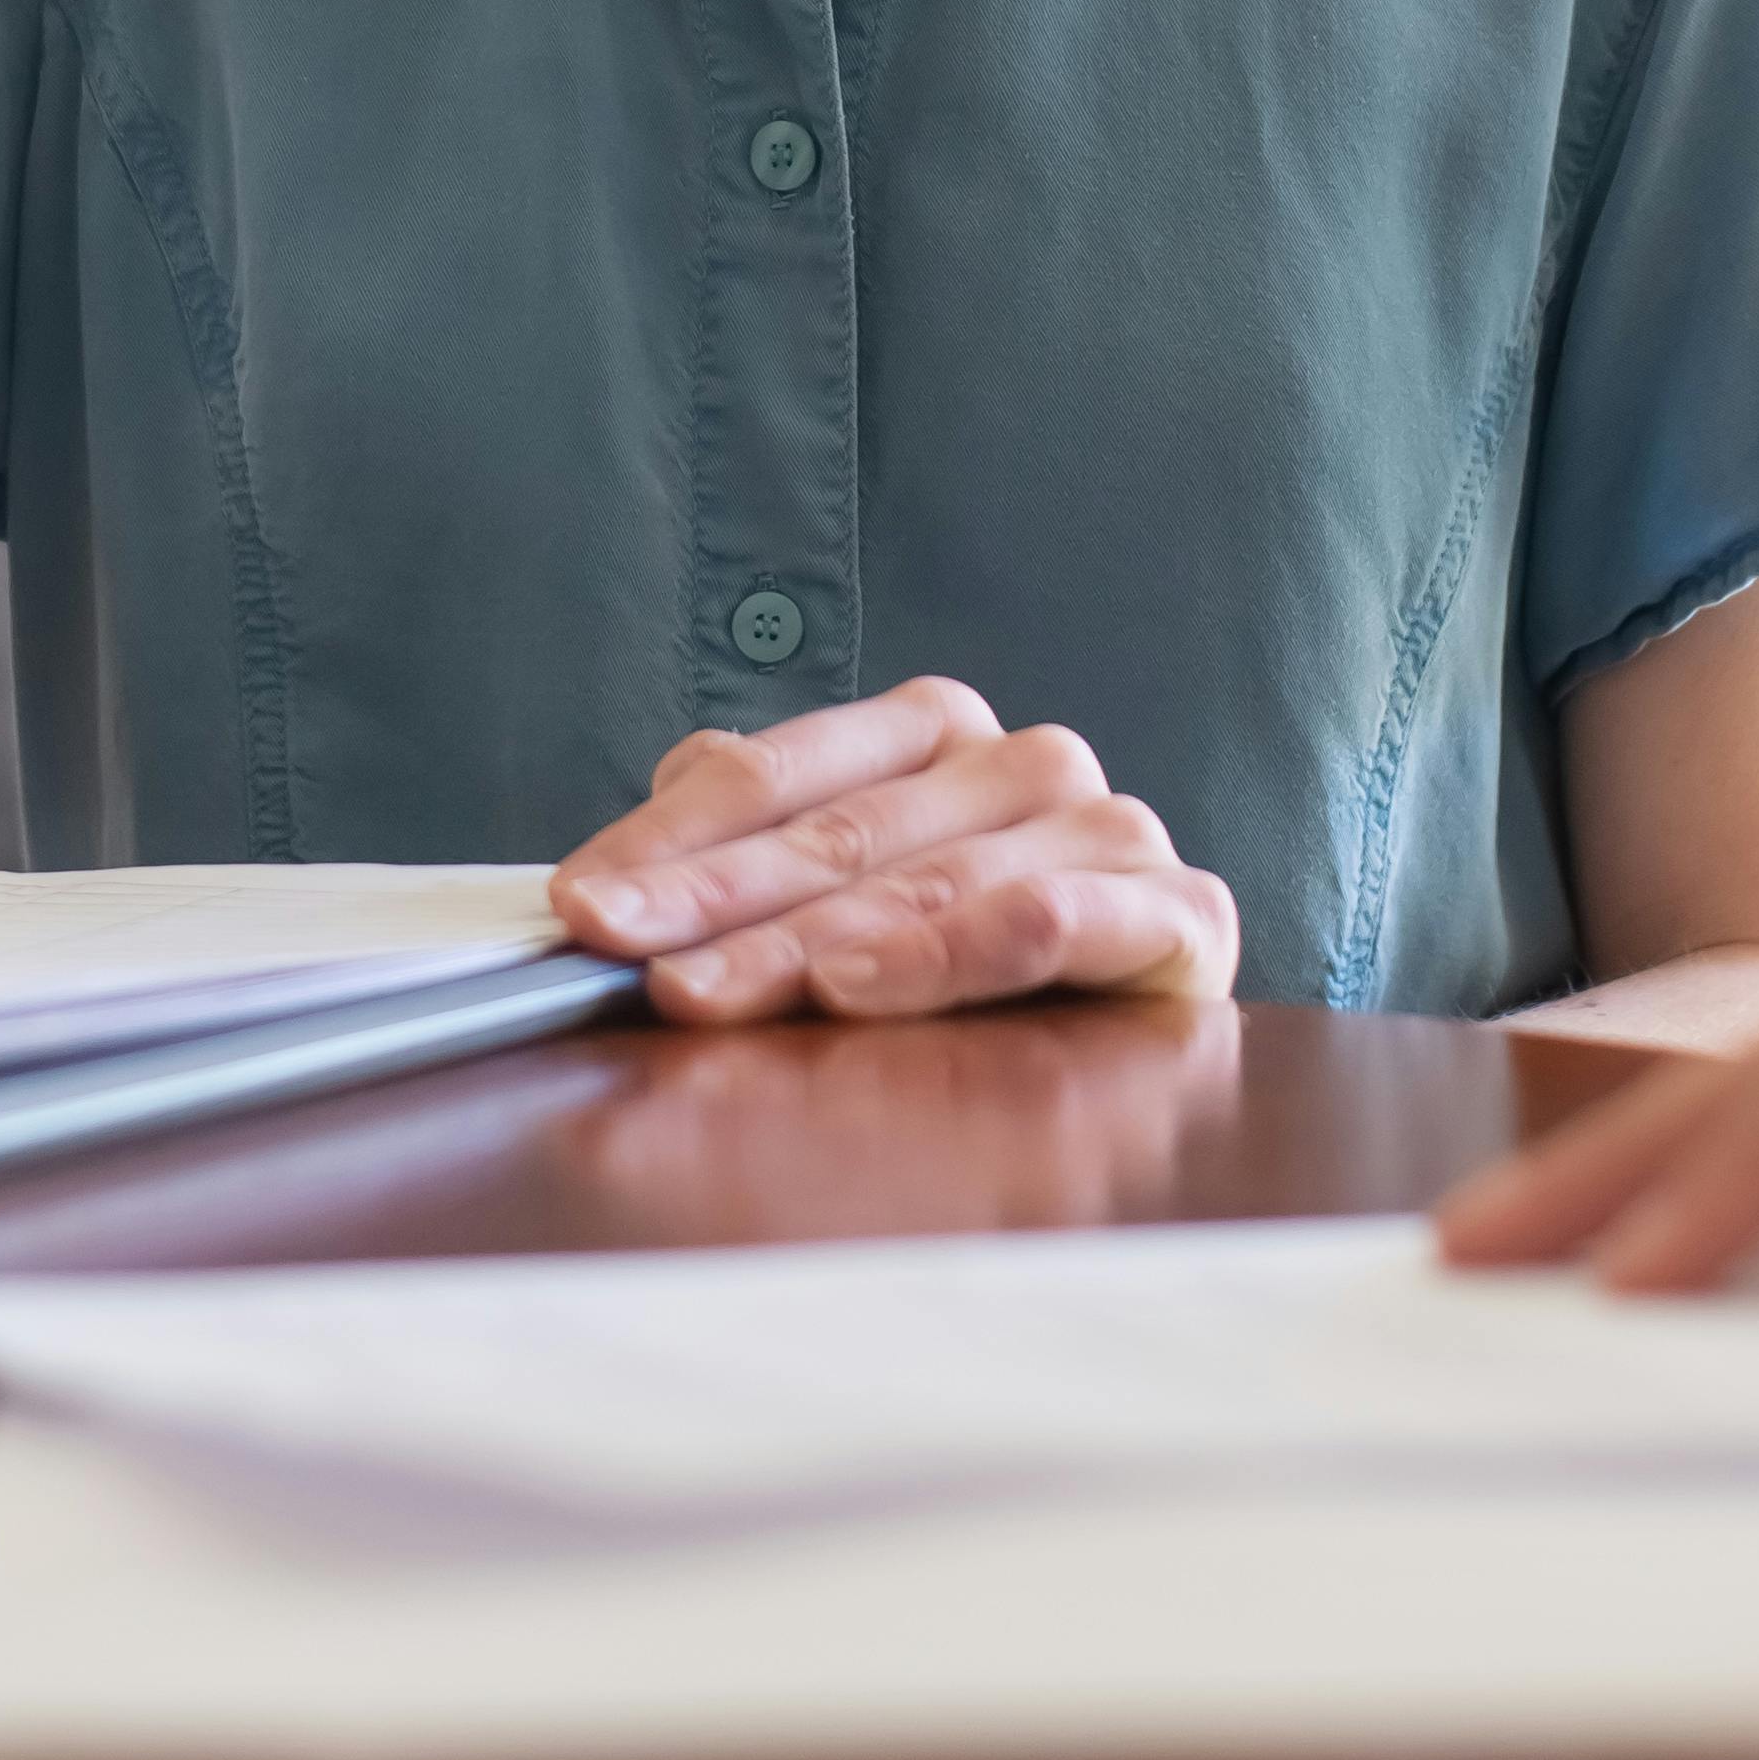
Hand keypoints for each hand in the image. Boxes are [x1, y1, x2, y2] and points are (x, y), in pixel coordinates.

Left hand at [552, 676, 1236, 1025]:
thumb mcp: (843, 894)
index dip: (666, 841)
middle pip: (837, 833)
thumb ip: (757, 839)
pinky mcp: (1179, 914)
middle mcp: (1023, 761)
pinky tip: (858, 988)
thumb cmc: (971, 962)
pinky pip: (1052, 921)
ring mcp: (1107, 828)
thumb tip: (657, 809)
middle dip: (712, 900)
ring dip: (801, 943)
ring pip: (928, 882)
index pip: (772, 774)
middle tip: (621, 954)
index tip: (579, 903)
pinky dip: (948, 952)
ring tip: (704, 989)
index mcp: (932, 730)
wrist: (1149, 1030)